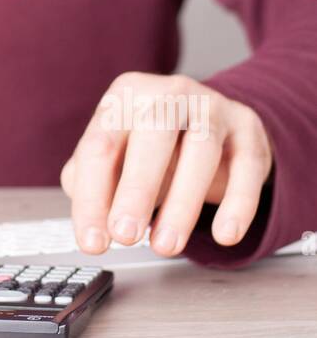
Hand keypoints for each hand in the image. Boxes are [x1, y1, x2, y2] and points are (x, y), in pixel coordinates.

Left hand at [59, 73, 273, 255]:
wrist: (215, 124)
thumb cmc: (156, 147)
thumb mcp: (119, 156)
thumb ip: (96, 185)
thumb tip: (91, 222)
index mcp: (125, 97)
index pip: (99, 146)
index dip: (92, 198)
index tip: (93, 241)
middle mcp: (168, 93)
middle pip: (151, 134)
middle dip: (135, 190)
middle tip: (125, 236)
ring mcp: (211, 106)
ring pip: (201, 150)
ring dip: (182, 204)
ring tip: (166, 244)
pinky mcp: (247, 127)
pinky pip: (246, 166)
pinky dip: (238, 203)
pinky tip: (225, 234)